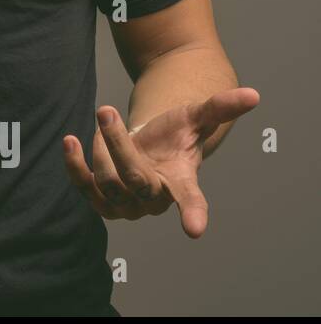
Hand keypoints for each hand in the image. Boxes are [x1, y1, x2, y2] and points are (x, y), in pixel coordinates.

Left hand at [61, 86, 259, 237]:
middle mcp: (154, 200)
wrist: (148, 147)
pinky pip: (84, 188)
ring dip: (98, 147)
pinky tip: (70, 142)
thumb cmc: (174, 134)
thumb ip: (220, 108)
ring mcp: (127, 205)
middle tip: (106, 110)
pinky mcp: (102, 201)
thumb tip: (253, 94)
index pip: (191, 200)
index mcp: (182, 182)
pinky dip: (73, 165)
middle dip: (116, 144)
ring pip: (106, 182)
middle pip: (132, 179)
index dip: (193, 213)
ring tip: (105, 121)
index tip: (194, 229)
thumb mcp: (195, 117)